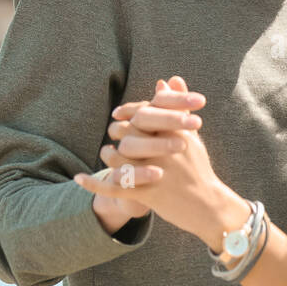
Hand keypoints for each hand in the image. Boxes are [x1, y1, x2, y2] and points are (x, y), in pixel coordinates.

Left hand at [89, 77, 192, 232]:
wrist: (208, 206)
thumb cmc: (198, 167)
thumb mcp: (191, 135)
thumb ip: (178, 106)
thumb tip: (168, 79)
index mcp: (174, 134)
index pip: (144, 114)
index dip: (128, 112)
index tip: (118, 113)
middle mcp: (163, 152)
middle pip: (128, 135)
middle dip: (118, 131)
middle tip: (113, 131)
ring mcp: (155, 173)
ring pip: (118, 161)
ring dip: (108, 156)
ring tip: (107, 152)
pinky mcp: (148, 194)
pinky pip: (115, 188)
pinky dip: (94, 184)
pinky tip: (79, 178)